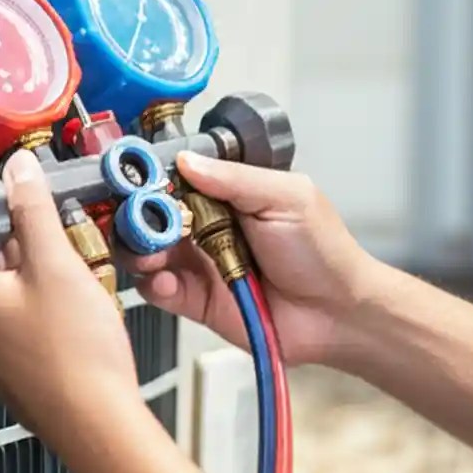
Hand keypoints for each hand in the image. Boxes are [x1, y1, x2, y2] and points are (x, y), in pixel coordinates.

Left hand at [0, 150, 180, 472]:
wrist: (99, 419)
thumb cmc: (75, 349)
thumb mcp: (56, 262)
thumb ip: (33, 210)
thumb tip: (15, 167)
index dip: (14, 216)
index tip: (41, 208)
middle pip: (2, 262)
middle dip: (41, 250)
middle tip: (74, 251)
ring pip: (21, 293)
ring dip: (52, 280)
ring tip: (83, 284)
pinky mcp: (19, 369)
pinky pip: (32, 323)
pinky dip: (57, 312)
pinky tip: (83, 316)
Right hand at [122, 151, 380, 366]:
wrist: (337, 312)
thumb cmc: (322, 251)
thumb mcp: (285, 198)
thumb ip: (235, 179)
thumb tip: (186, 160)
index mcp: (228, 194)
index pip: (177, 179)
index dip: (153, 180)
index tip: (135, 181)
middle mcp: (208, 226)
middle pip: (152, 216)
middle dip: (138, 217)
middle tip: (139, 222)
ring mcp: (201, 264)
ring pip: (148, 252)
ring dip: (140, 250)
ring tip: (150, 254)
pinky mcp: (198, 300)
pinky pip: (160, 291)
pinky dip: (154, 285)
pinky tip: (167, 281)